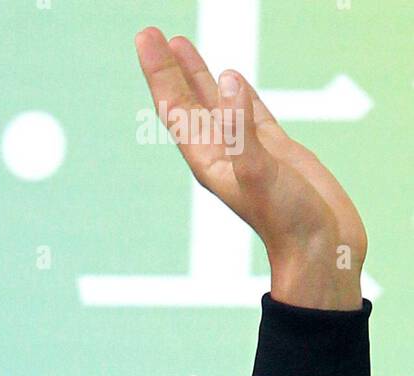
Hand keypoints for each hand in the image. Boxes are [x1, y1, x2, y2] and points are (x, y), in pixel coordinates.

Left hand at [134, 27, 367, 308]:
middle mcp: (222, 154)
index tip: (147, 38)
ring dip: (195, 75)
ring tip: (178, 45)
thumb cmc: (288, 221)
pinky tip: (230, 77)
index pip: (176, 108)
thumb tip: (226, 81)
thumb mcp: (260, 171)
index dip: (160, 73)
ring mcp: (248, 151)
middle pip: (186, 101)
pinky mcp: (275, 151)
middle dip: (168, 68)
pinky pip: (249, 112)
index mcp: (209, 160)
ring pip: (214, 103)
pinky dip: (238, 93)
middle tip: (149, 34)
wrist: (320, 249)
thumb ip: (241, 128)